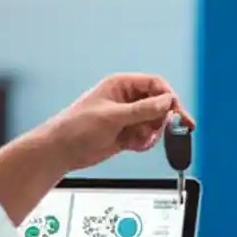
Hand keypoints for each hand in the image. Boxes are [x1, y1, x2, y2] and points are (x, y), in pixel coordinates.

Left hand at [42, 73, 194, 171]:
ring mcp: (127, 117)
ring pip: (155, 122)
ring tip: (140, 140)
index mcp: (121, 85)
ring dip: (153, 133)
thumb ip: (142, 110)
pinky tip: (133, 146)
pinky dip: (145, 142)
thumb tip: (167, 102)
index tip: (175, 111)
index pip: (155, 84)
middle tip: (169, 130)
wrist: (61, 151)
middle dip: (163, 118)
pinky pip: (147, 136)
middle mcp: (127, 100)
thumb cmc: (76, 127)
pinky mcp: (127, 133)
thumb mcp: (112, 116)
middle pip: (159, 104)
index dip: (168, 96)